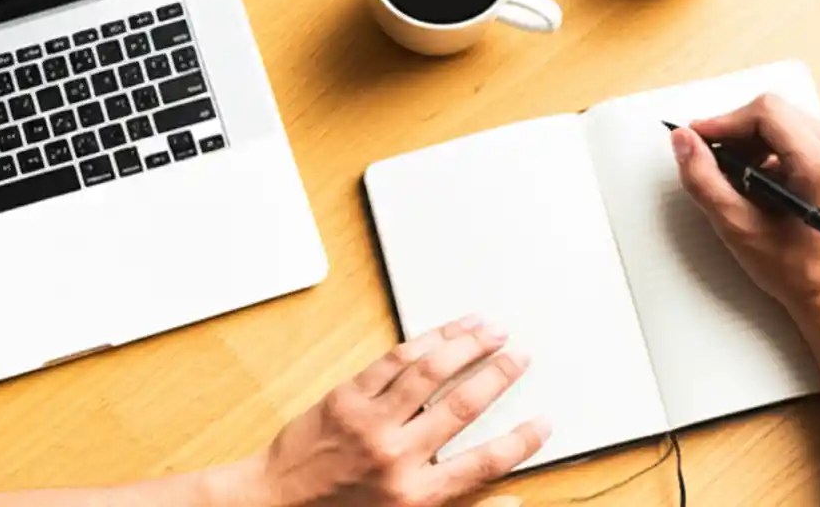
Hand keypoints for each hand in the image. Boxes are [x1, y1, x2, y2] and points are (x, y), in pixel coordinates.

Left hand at [255, 315, 548, 505]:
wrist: (274, 505)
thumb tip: (514, 502)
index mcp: (416, 496)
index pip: (484, 464)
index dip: (520, 442)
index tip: (544, 422)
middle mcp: (397, 457)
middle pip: (463, 406)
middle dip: (499, 375)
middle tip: (521, 355)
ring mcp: (371, 422)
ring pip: (430, 373)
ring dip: (466, 345)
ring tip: (491, 329)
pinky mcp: (347, 397)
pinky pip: (394, 361)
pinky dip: (424, 341)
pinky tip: (446, 330)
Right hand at [670, 94, 819, 315]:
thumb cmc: (796, 270)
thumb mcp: (738, 227)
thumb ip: (704, 180)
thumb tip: (682, 140)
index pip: (766, 113)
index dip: (724, 121)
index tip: (696, 141)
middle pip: (776, 113)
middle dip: (736, 130)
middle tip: (710, 159)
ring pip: (785, 122)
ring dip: (751, 140)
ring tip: (732, 175)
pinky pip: (798, 137)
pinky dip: (768, 150)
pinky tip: (755, 181)